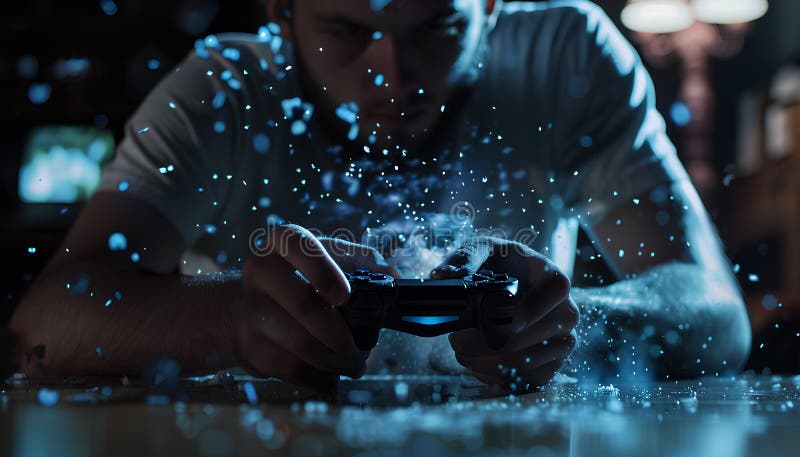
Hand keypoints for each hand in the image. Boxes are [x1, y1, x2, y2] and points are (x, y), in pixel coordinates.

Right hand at [237, 224, 397, 390]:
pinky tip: (330, 375)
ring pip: (301, 344)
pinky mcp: (249, 347)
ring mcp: (250, 310)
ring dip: (336, 361)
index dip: (323, 270)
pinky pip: (291, 369)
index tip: (344, 296)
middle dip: (343, 335)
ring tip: (353, 364)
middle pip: (305, 304)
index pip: (298, 244)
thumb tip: (392, 277)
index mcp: (282, 242)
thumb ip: (363, 263)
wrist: (248, 310)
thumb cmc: (302, 280)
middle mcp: (260, 271)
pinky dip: (319, 378)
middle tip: (362, 350)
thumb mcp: (330, 260)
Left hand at [430, 237, 577, 391]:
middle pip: (526, 338)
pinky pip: (525, 381)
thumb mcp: (482, 251)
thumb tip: (442, 276)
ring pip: (523, 362)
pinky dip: (495, 377)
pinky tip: (476, 364)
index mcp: (555, 281)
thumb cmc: (500, 265)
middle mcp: (567, 313)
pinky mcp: (552, 365)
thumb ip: (463, 260)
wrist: (515, 282)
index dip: (510, 314)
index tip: (482, 318)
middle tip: (455, 340)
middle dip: (484, 342)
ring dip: (485, 360)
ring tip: (461, 351)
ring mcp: (563, 342)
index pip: (540, 303)